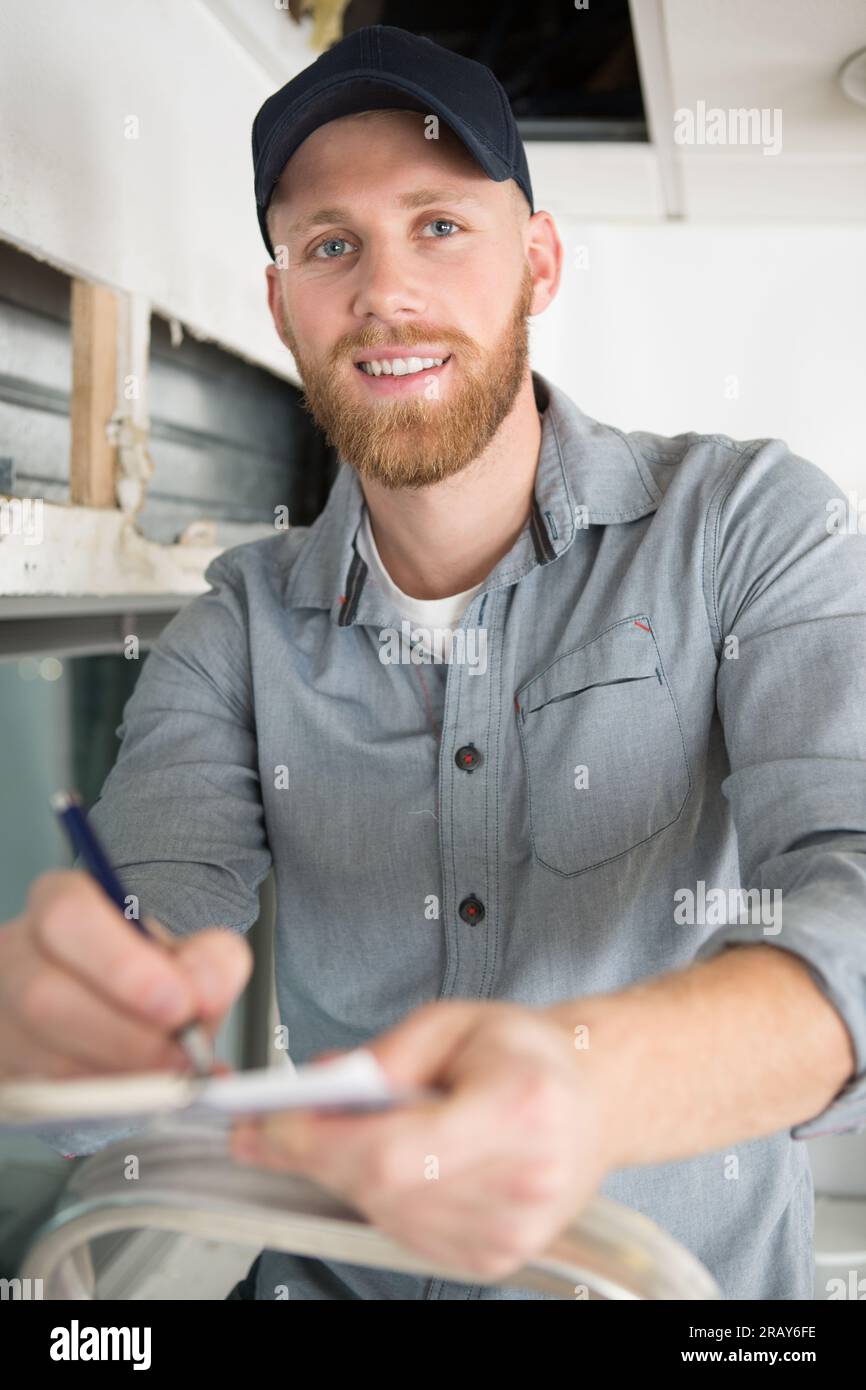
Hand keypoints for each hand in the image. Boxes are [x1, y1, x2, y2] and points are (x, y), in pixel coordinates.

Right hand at [0, 869, 251, 1079]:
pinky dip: (109, 1102)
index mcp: (58, 904)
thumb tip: (208, 992)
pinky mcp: (7, 1073)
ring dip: (123, 1075)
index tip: (181, 1004)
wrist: (108, 1005)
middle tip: (184, 1053)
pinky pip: (52, 1098)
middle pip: (44, 996)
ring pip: (44, 1057)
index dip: (123, 965)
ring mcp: (2, 1018)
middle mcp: (15, 957)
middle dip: (126, 1035)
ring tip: (174, 1075)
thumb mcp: (180, 952)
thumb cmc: (139, 973)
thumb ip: (207, 962)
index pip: (69, 916)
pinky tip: (144, 1093)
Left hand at [228, 999, 614, 1281]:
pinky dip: (377, 1198)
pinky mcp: (496, 1257)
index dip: (323, 1142)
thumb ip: (389, 1054)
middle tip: (269, 1126)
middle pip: (384, 1188)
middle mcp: (522, 1181)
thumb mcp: (457, 1020)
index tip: (271, 1122)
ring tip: (318, 1137)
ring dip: (342, 1177)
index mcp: (519, 1109)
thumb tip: (322, 1087)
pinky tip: (378, 1164)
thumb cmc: (528, 1054)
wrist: (591, 1099)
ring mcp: (511, 1231)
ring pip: (387, 1216)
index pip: (397, 1150)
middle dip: (315, 1155)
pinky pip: (406, 1234)